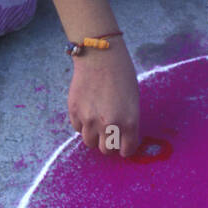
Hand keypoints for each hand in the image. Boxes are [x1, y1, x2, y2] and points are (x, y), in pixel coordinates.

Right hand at [67, 38, 141, 155]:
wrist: (100, 57)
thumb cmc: (121, 75)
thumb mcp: (133, 100)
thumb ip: (127, 121)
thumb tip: (121, 136)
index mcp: (129, 122)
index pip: (127, 149)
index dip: (126, 147)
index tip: (124, 144)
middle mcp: (109, 125)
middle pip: (106, 150)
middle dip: (109, 144)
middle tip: (110, 134)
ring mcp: (90, 120)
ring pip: (89, 142)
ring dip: (94, 136)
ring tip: (97, 123)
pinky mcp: (74, 112)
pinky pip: (78, 129)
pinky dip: (82, 124)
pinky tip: (87, 112)